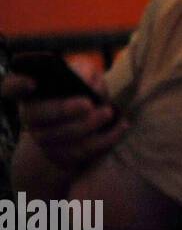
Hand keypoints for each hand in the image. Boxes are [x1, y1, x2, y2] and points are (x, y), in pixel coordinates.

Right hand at [1, 70, 126, 171]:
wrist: (85, 129)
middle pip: (38, 115)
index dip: (17, 85)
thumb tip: (87, 77)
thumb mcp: (84, 79)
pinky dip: (104, 139)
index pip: (10, 88)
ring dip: (87, 125)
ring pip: (59, 136)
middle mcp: (31, 117)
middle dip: (63, 109)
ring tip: (108, 112)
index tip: (31, 83)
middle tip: (88, 103)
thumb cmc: (82, 95)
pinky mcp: (62, 157)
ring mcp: (43, 139)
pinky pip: (80, 152)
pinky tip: (121, 125)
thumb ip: (84, 73)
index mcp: (32, 93)